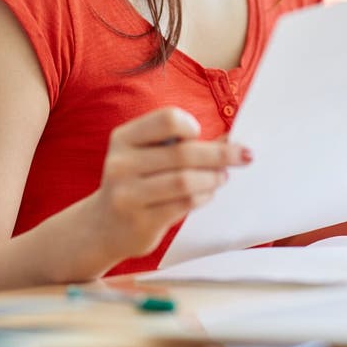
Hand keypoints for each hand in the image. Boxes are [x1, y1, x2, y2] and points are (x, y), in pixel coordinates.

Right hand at [90, 107, 250, 263]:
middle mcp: (121, 163)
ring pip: (185, 180)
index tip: (201, 134)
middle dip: (220, 153)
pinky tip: (208, 193)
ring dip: (213, 177)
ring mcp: (127, 194)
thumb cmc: (137, 182)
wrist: (103, 227)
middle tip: (244, 155)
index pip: (167, 119)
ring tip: (223, 177)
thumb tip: (231, 137)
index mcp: (124, 138)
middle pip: (183, 152)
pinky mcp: (140, 221)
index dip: (190, 125)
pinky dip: (203, 196)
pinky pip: (183, 205)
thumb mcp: (147, 155)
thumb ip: (182, 143)